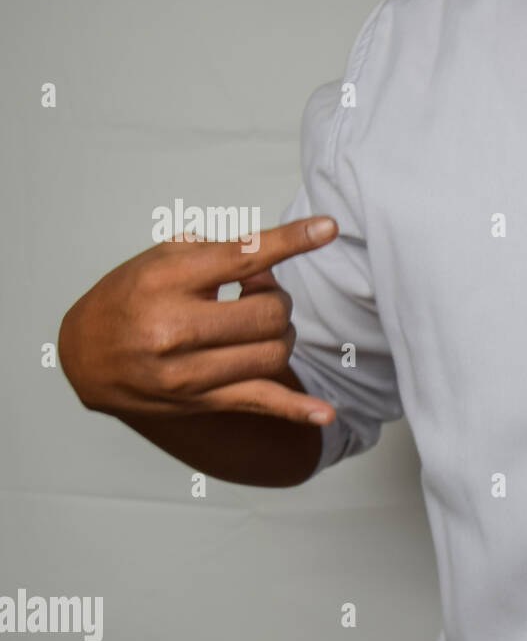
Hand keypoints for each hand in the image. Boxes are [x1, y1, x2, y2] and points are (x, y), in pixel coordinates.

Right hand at [59, 216, 338, 423]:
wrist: (84, 357)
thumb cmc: (130, 298)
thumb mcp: (160, 260)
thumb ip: (218, 253)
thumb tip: (270, 268)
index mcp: (165, 280)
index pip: (242, 255)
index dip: (292, 241)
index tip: (329, 227)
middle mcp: (175, 328)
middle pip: (270, 312)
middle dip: (277, 299)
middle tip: (257, 294)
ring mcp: (189, 371)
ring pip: (275, 351)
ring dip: (281, 333)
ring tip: (255, 325)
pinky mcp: (201, 401)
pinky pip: (260, 403)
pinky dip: (298, 410)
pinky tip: (327, 413)